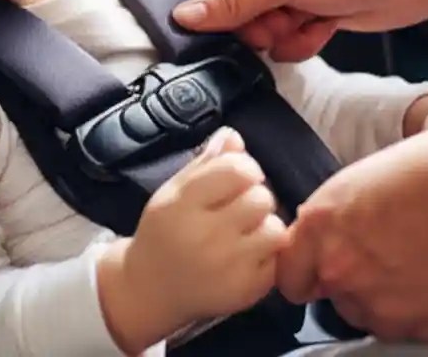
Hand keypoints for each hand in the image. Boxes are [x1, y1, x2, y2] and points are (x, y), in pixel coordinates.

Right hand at [99, 128, 285, 351]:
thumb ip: (204, 163)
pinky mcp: (245, 291)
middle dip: (255, 197)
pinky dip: (266, 253)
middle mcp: (205, 237)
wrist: (150, 289)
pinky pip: (277, 259)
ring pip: (276, 229)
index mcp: (182, 205)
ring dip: (265, 225)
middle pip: (262, 198)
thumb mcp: (172, 192)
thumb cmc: (164, 233)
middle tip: (240, 207)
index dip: (245, 168)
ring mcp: (227, 267)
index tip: (238, 178)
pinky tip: (246, 254)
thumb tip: (233, 136)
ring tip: (246, 231)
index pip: (237, 170)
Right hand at [172, 0, 427, 61]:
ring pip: (260, 30)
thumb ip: (230, 2)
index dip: (220, 6)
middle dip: (256, 25)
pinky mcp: (312, 12)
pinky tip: (322, 29)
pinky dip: (302, 42)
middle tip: (280, 19)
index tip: (239, 17)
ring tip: (307, 21)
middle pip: (233, 12)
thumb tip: (184, 15)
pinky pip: (287, 40)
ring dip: (282, 36)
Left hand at [275, 104, 427, 343]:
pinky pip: (420, 332)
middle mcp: (345, 270)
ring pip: (377, 319)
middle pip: (338, 296)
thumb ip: (349, 216)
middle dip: (362, 282)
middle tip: (403, 254)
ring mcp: (387, 307)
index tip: (327, 269)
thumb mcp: (378, 175)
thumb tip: (349, 234)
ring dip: (397, 301)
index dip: (311, 270)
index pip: (291, 273)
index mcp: (324, 223)